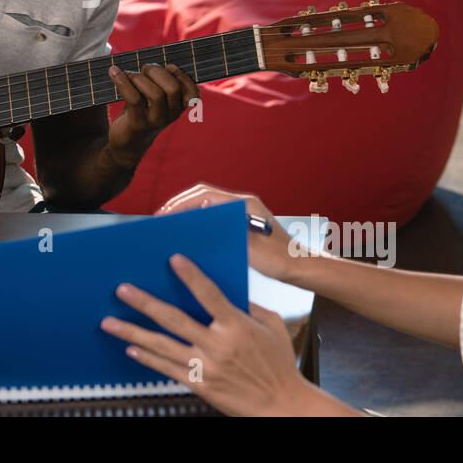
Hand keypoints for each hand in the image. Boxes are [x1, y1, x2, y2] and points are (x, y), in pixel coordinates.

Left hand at [100, 254, 309, 415]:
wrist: (282, 406)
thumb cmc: (279, 364)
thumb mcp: (271, 326)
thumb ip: (248, 307)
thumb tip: (227, 291)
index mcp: (237, 326)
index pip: (210, 295)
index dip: (191, 276)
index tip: (174, 259)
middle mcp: (217, 346)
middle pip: (174, 320)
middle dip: (145, 303)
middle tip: (122, 290)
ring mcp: (206, 367)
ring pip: (162, 346)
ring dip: (133, 333)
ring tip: (109, 323)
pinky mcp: (200, 384)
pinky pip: (167, 369)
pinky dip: (147, 359)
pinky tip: (131, 349)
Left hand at [105, 63, 198, 166]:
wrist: (128, 141)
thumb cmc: (142, 111)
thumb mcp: (154, 99)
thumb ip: (158, 83)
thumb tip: (149, 63)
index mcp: (178, 107)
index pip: (193, 93)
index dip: (183, 76)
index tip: (169, 66)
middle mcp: (171, 115)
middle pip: (173, 88)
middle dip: (157, 72)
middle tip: (144, 69)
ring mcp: (155, 121)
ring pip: (155, 94)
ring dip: (139, 78)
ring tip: (128, 74)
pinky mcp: (138, 124)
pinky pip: (133, 98)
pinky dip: (122, 81)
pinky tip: (114, 72)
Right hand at [157, 183, 299, 283]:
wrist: (301, 267)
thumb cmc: (279, 259)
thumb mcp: (249, 248)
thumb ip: (225, 235)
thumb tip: (197, 224)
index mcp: (244, 204)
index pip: (204, 195)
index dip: (180, 203)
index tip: (163, 214)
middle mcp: (243, 203)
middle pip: (203, 196)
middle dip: (180, 204)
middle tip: (160, 218)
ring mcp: (244, 212)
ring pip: (208, 205)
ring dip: (189, 212)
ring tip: (171, 226)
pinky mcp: (244, 223)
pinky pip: (215, 217)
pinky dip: (200, 221)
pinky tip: (191, 236)